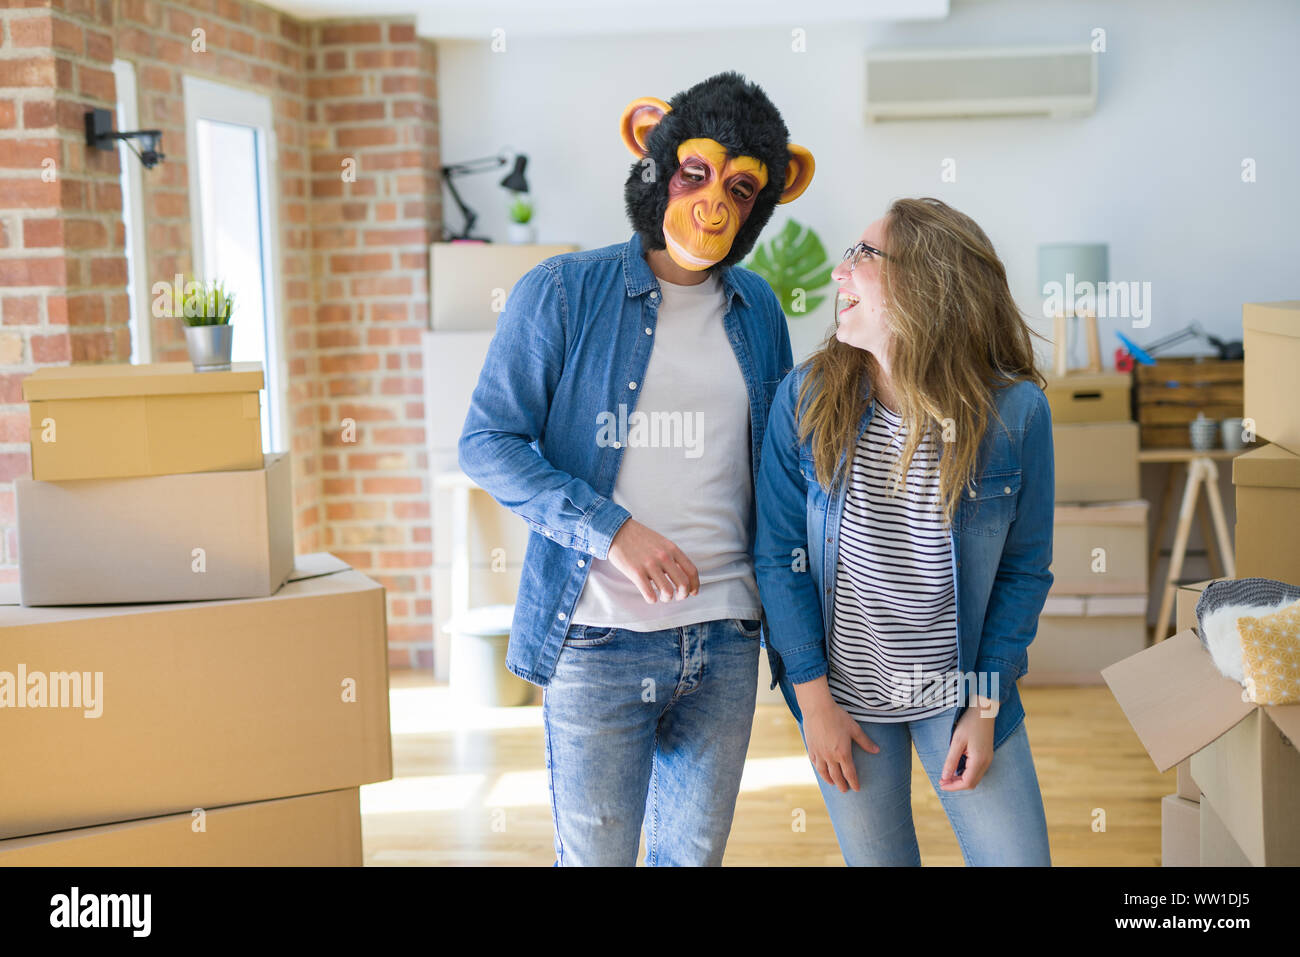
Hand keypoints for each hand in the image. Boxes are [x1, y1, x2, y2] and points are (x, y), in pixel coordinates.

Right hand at [606, 519, 699, 604]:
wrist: (617, 530)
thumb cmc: (640, 538)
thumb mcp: (662, 542)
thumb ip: (672, 557)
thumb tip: (682, 576)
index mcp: (672, 549)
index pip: (691, 571)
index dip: (695, 585)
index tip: (692, 592)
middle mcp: (663, 557)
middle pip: (683, 584)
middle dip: (683, 595)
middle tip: (678, 597)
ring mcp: (650, 565)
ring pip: (667, 591)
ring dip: (667, 598)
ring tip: (662, 597)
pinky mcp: (636, 572)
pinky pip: (649, 594)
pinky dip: (652, 600)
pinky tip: (651, 597)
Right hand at [795, 677, 878, 792]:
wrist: (817, 708)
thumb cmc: (837, 717)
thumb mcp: (854, 728)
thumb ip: (865, 741)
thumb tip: (877, 750)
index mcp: (843, 753)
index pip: (849, 773)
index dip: (854, 782)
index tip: (857, 789)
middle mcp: (830, 756)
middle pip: (836, 776)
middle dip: (841, 784)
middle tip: (845, 790)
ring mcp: (819, 753)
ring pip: (824, 772)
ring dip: (829, 780)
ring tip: (832, 784)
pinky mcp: (811, 748)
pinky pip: (815, 763)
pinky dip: (819, 769)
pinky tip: (821, 770)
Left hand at [939, 695, 996, 790]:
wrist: (984, 710)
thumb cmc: (969, 723)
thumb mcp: (957, 741)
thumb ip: (951, 760)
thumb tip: (945, 777)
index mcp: (979, 760)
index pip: (967, 782)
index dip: (953, 786)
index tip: (940, 784)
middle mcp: (986, 762)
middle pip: (972, 783)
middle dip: (956, 785)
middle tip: (942, 780)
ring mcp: (988, 759)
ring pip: (975, 778)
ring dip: (961, 780)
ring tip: (947, 776)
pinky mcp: (987, 755)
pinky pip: (977, 771)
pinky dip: (966, 773)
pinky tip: (956, 769)